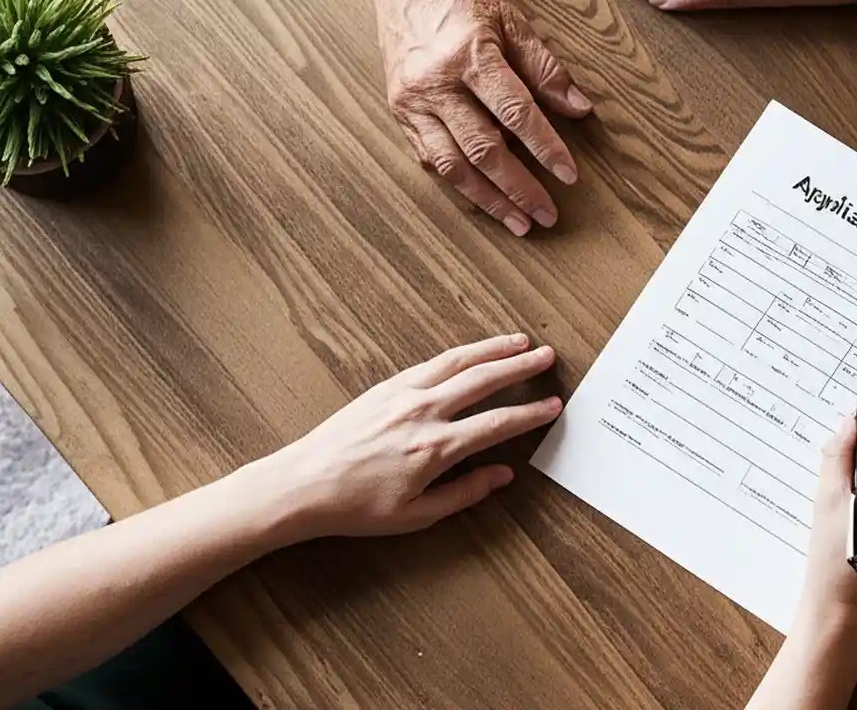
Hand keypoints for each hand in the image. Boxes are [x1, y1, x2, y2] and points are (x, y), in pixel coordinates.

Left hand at [239, 333, 561, 541]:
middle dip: (521, 366)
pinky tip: (473, 351)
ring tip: (520, 342)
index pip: (498, 423)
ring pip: (459, 361)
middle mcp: (424, 412)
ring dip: (493, 349)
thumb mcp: (416, 515)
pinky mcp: (386, 386)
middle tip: (548, 357)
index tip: (553, 406)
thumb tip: (502, 475)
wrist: (304, 483)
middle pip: (484, 379)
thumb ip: (465, 493)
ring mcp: (403, 393)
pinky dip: (460, 353)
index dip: (531, 414)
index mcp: (436, 447)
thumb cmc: (356, 506)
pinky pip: (433, 362)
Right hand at [376, 0, 593, 234]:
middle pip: (484, 149)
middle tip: (547, 215)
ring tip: (519, 223)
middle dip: (519, 188)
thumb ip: (545, 68)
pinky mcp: (400, 115)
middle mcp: (437, 84)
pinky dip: (461, 186)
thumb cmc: (461, 2)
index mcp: (470, 56)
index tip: (569, 175)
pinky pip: (431, 160)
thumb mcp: (511, 23)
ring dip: (489, 201)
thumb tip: (579, 109)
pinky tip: (485, 202)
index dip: (545, 148)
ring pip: (453, 166)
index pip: (516, 113)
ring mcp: (413, 103)